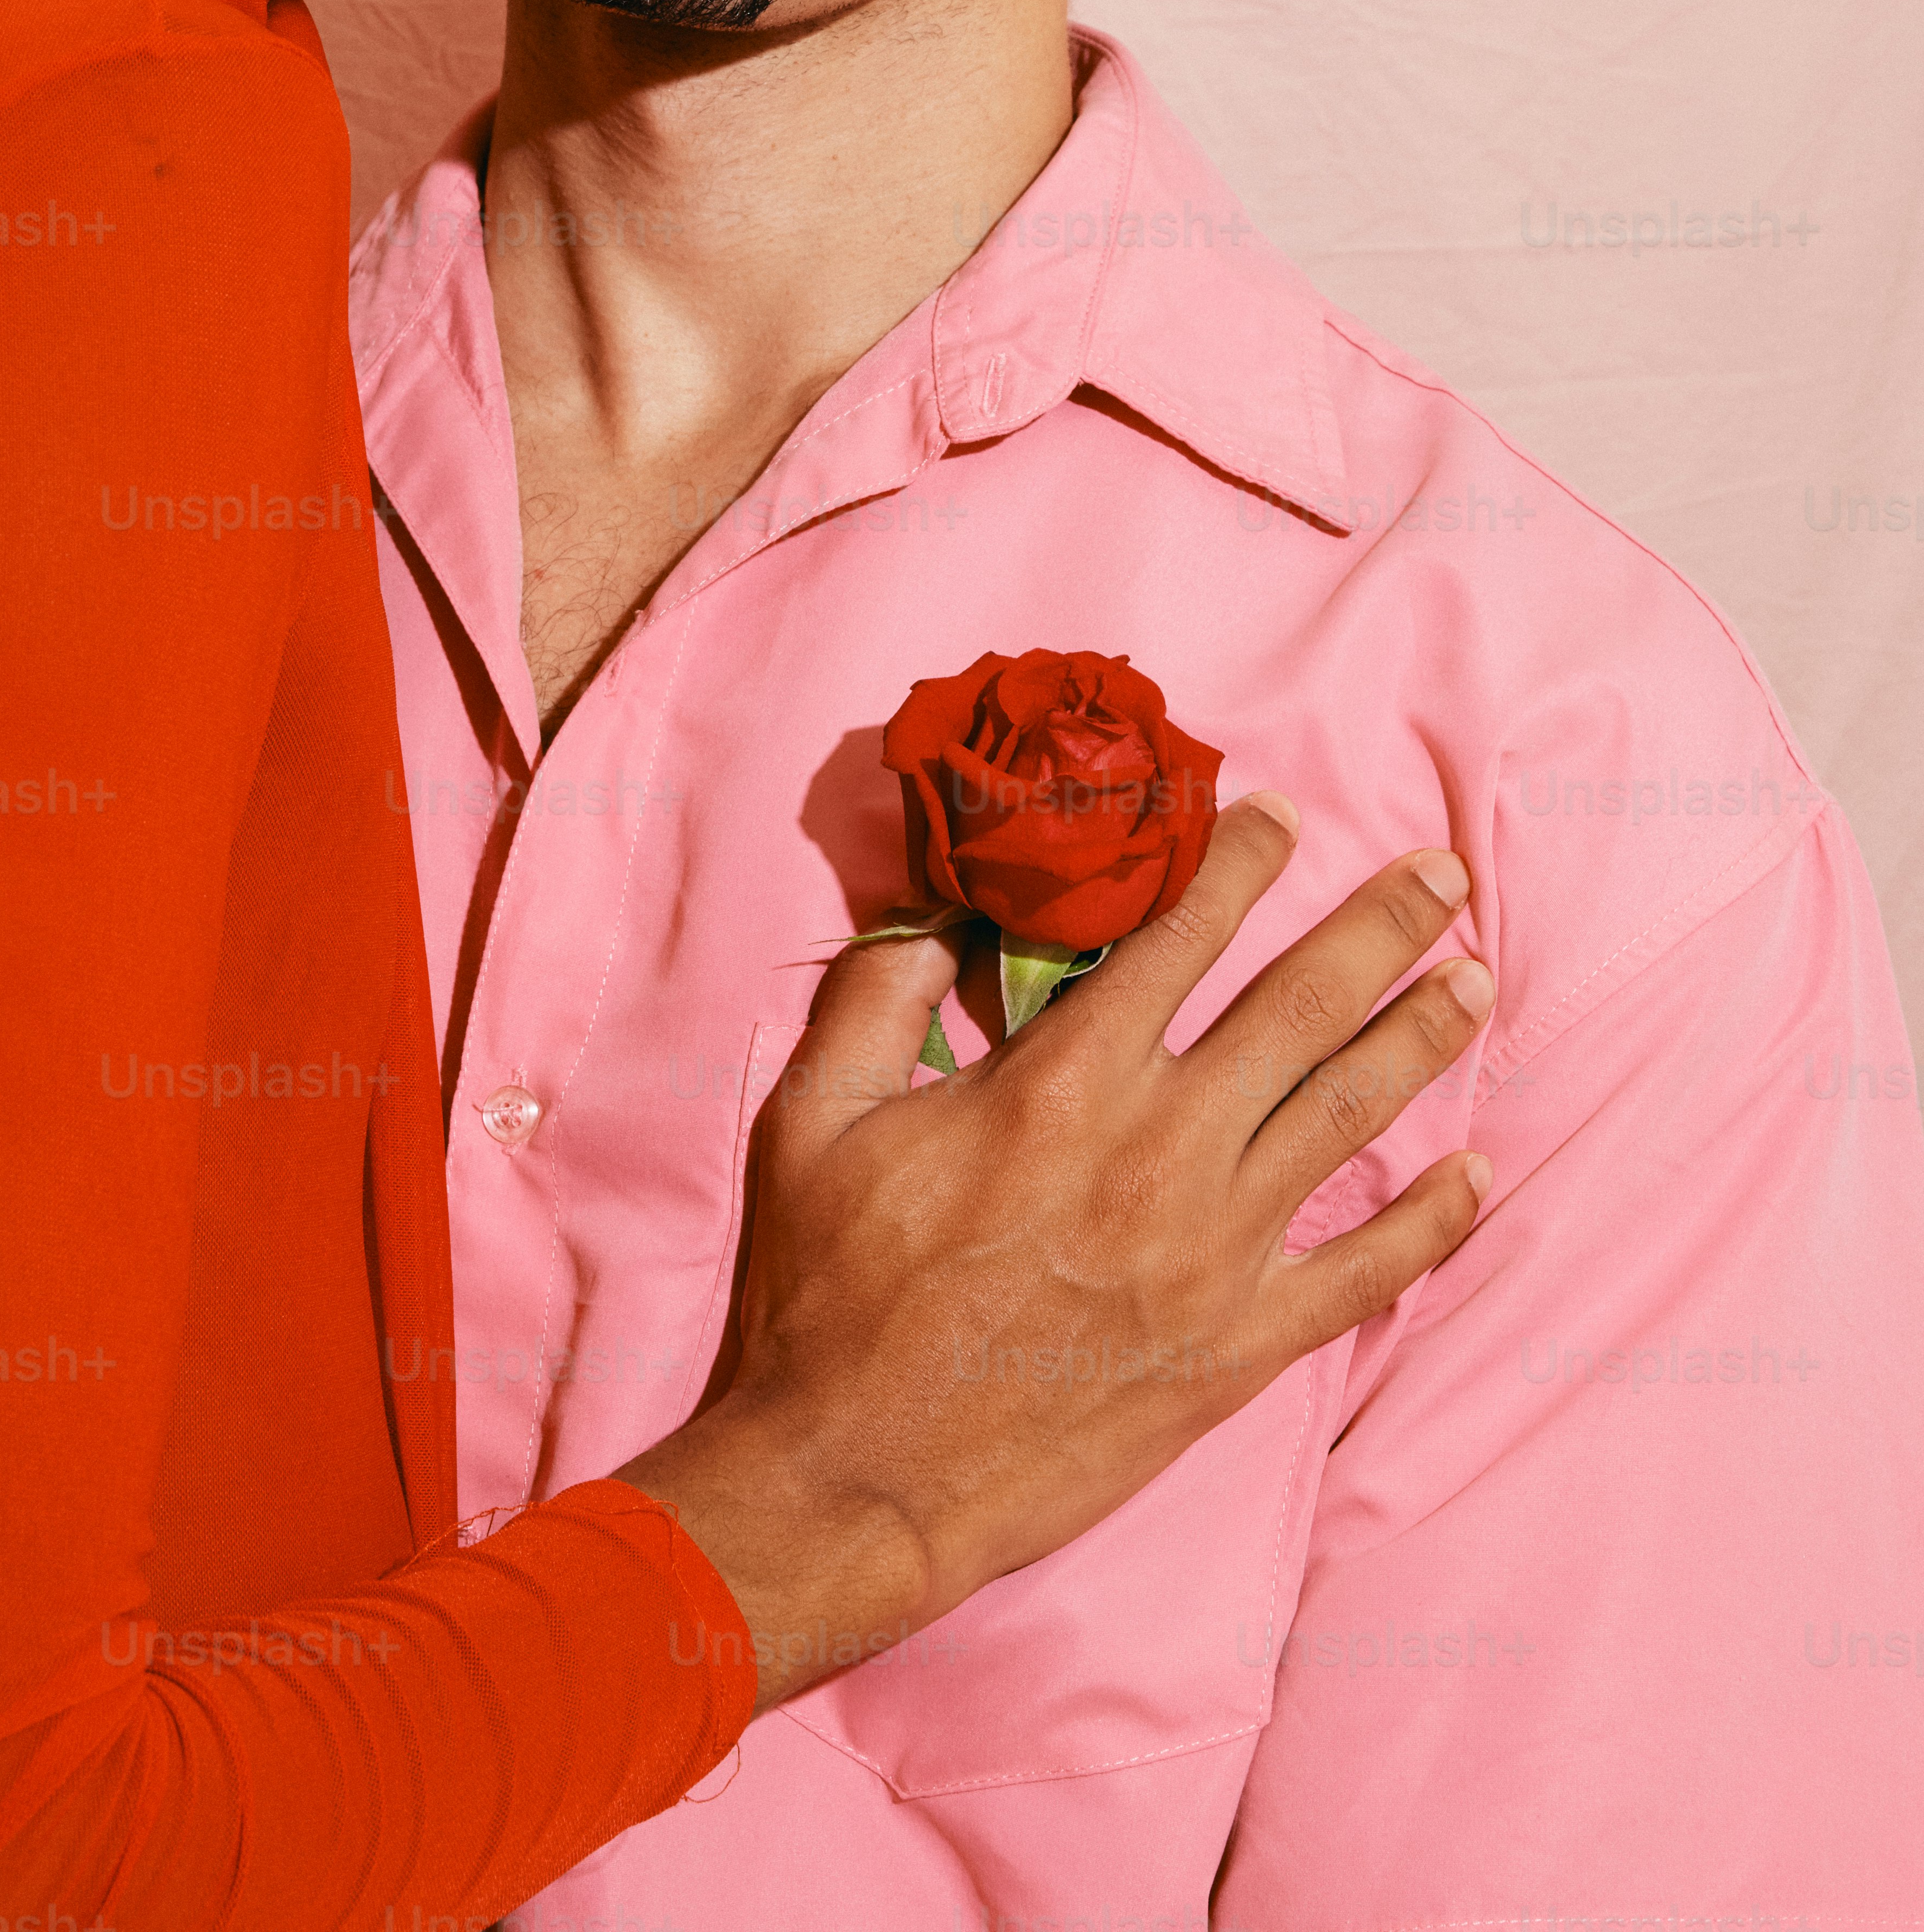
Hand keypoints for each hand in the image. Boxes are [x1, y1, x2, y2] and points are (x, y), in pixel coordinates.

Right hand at [623, 796, 1491, 1708]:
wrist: (855, 1477)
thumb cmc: (824, 1296)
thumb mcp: (813, 1117)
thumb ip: (875, 998)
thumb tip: (935, 923)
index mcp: (1063, 1083)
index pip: (1180, 938)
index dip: (1239, 864)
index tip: (1287, 812)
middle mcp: (1159, 1150)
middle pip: (1297, 1010)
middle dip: (1379, 929)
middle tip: (1443, 874)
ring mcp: (1210, 1254)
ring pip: (1345, 1118)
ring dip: (1419, 1040)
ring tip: (1476, 983)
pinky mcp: (1233, 1351)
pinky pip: (1359, 1276)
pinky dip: (1428, 1225)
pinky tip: (1476, 1176)